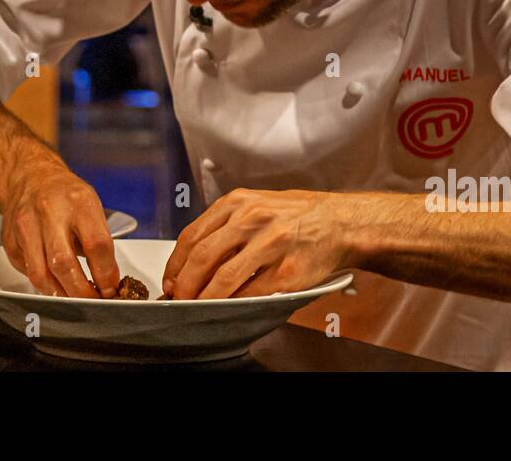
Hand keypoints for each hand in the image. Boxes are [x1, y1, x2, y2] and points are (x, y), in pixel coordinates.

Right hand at [0, 152, 119, 297]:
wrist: (29, 177)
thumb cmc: (66, 194)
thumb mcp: (91, 205)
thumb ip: (99, 240)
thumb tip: (108, 281)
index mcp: (79, 202)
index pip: (96, 245)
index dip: (106, 274)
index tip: (111, 289)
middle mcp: (50, 213)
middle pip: (64, 263)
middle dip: (81, 292)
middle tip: (93, 302)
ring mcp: (26, 227)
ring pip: (40, 274)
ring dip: (61, 294)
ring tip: (74, 299)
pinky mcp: (10, 241)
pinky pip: (27, 272)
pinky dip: (44, 284)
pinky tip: (55, 284)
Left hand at [162, 188, 356, 299]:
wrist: (339, 223)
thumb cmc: (295, 216)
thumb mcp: (256, 205)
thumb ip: (226, 225)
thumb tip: (191, 260)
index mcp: (238, 202)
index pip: (192, 235)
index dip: (176, 264)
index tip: (171, 281)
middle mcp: (252, 219)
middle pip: (203, 257)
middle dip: (185, 285)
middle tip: (180, 299)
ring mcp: (270, 244)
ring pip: (224, 278)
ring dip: (205, 298)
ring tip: (198, 307)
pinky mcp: (287, 270)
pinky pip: (251, 292)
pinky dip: (235, 303)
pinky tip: (229, 307)